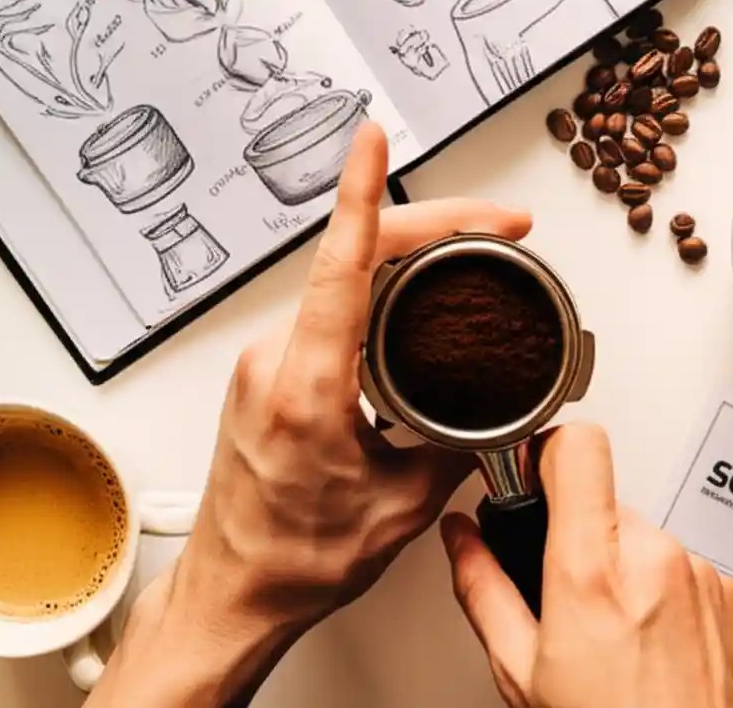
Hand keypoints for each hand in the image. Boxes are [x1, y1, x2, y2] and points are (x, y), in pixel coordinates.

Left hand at [86, 123, 531, 705]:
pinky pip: (328, 312)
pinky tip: (415, 300)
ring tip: (469, 253)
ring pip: (341, 282)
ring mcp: (265, 364)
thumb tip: (495, 420)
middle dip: (433, 227)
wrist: (235, 590)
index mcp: (306, 389)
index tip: (371, 141)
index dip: (360, 194)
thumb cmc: (293, 560)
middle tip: (497, 225)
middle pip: (354, 259)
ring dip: (406, 258)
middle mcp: (275, 363)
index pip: (339, 267)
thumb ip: (454, 450)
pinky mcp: (267, 374)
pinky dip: (378, 293)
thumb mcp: (400, 508)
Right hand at [441, 424, 732, 707]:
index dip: (549, 451)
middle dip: (581, 540)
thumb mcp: (522, 672)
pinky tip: (654, 643)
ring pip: (645, 540)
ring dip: (627, 571)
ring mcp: (702, 575)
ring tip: (619, 634)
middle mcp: (657, 560)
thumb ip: (484, 588)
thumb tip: (461, 539)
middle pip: (605, 505)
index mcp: (594, 573)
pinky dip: (665, 594)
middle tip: (572, 601)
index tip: (534, 471)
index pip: (580, 449)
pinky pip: (685, 568)